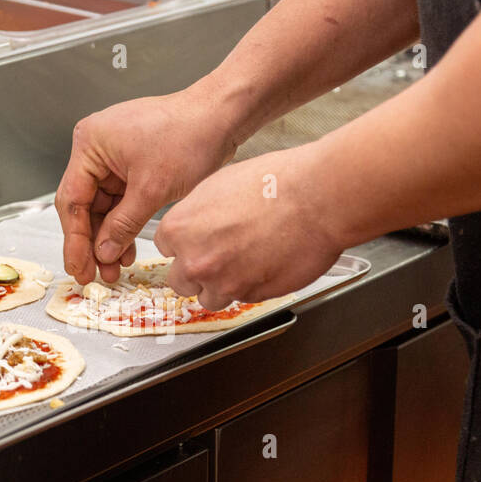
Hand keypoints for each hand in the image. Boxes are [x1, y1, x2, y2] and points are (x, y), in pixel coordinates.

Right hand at [54, 86, 238, 284]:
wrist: (221, 117)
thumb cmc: (189, 134)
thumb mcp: (152, 189)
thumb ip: (123, 225)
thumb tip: (104, 252)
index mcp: (90, 144)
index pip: (72, 201)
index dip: (75, 240)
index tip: (78, 267)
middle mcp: (97, 148)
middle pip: (84, 206)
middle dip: (91, 243)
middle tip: (92, 274)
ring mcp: (114, 158)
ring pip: (103, 207)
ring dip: (108, 238)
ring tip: (113, 269)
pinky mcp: (133, 166)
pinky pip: (121, 201)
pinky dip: (124, 225)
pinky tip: (126, 249)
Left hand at [152, 145, 342, 309]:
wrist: (315, 199)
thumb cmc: (275, 183)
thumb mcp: (219, 185)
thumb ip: (198, 213)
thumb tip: (195, 225)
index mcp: (180, 228)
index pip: (164, 247)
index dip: (184, 244)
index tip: (196, 241)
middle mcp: (195, 260)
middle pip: (180, 280)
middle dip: (197, 270)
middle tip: (221, 255)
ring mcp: (222, 283)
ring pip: (208, 297)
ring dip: (222, 284)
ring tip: (246, 261)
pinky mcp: (250, 296)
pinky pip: (241, 298)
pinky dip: (250, 286)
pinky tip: (265, 262)